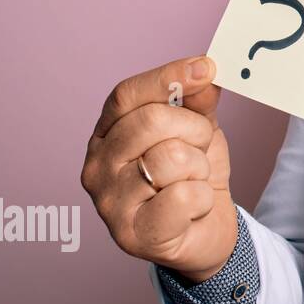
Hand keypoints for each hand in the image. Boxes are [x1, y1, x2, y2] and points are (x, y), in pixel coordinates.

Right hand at [81, 56, 236, 282]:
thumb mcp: (199, 130)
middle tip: (201, 148)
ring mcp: (109, 202)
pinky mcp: (132, 235)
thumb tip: (203, 71)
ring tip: (192, 183)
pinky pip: (183, 196)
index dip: (168, 77)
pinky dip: (202, 199)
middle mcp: (97, 166)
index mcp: (107, 134)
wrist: (206, 232)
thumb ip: (198, 100)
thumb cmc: (193, 177)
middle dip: (194, 130)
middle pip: (150, 121)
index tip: (206, 68)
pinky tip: (192, 209)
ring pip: (171, 159)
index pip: (126, 95)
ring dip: (199, 169)